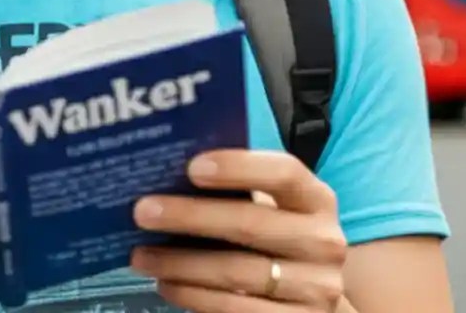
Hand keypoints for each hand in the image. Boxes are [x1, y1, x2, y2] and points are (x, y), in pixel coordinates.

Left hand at [129, 150, 346, 311]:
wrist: (318, 300)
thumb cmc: (279, 242)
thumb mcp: (275, 211)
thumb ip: (239, 193)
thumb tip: (169, 179)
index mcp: (316, 200)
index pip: (283, 173)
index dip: (239, 167)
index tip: (191, 167)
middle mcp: (323, 242)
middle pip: (250, 224)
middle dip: (190, 216)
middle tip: (143, 211)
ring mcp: (315, 288)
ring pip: (236, 272)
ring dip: (180, 263)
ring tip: (141, 255)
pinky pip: (234, 308)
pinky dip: (193, 296)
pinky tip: (166, 284)